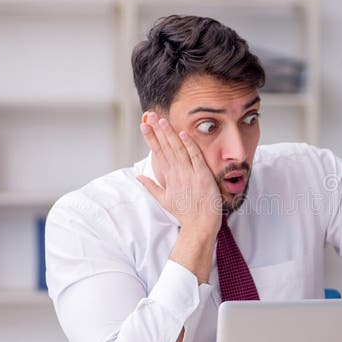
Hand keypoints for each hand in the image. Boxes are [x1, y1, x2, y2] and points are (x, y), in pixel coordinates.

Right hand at [137, 113, 221, 239]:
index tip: (143, 125)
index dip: (151, 138)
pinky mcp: (202, 176)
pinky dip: (189, 146)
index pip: (157, 153)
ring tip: (162, 121)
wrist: (199, 226)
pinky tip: (183, 134)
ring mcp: (189, 174)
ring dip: (170, 134)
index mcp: (168, 177)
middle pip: (165, 148)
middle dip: (157, 131)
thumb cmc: (184, 213)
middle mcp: (177, 173)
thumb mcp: (164, 200)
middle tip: (150, 116)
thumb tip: (139, 176)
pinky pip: (195, 157)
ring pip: (178, 150)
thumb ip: (151, 186)